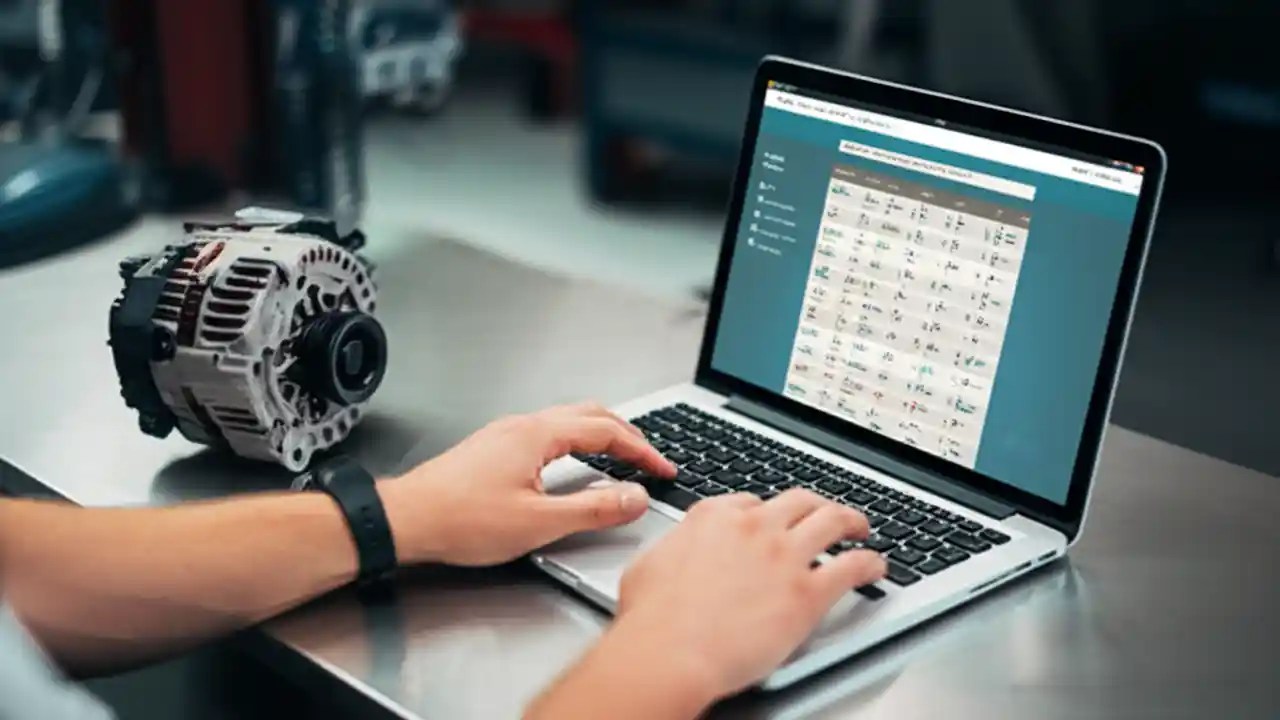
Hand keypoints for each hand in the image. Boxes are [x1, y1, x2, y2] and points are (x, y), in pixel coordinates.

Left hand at [378, 402, 676, 565]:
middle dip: (626, 433)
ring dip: (599, 434)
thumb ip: (593, 508)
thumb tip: (634, 497)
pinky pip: (547, 432)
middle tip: (648, 456)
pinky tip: (572, 464)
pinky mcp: (492, 448)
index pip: (607, 431)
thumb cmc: (461, 520)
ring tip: (619, 457)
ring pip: (566, 420)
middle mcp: (522, 425)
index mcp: (538, 435)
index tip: (663, 468)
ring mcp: (505, 434)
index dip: (642, 450)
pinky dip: (574, 442)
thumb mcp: (539, 522)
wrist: (406, 520)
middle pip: (589, 413)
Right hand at [613, 490, 886, 702]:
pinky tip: (875, 567)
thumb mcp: (650, 564)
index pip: (753, 502)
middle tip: (826, 514)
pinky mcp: (807, 592)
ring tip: (861, 528)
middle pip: (799, 502)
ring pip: (832, 521)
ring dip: (852, 522)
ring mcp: (784, 556)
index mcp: (714, 517)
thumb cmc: (653, 619)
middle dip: (816, 505)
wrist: (670, 651)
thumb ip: (674, 549)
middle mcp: (753, 527)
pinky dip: (869, 564)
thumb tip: (676, 551)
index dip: (769, 513)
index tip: (774, 521)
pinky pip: (852, 567)